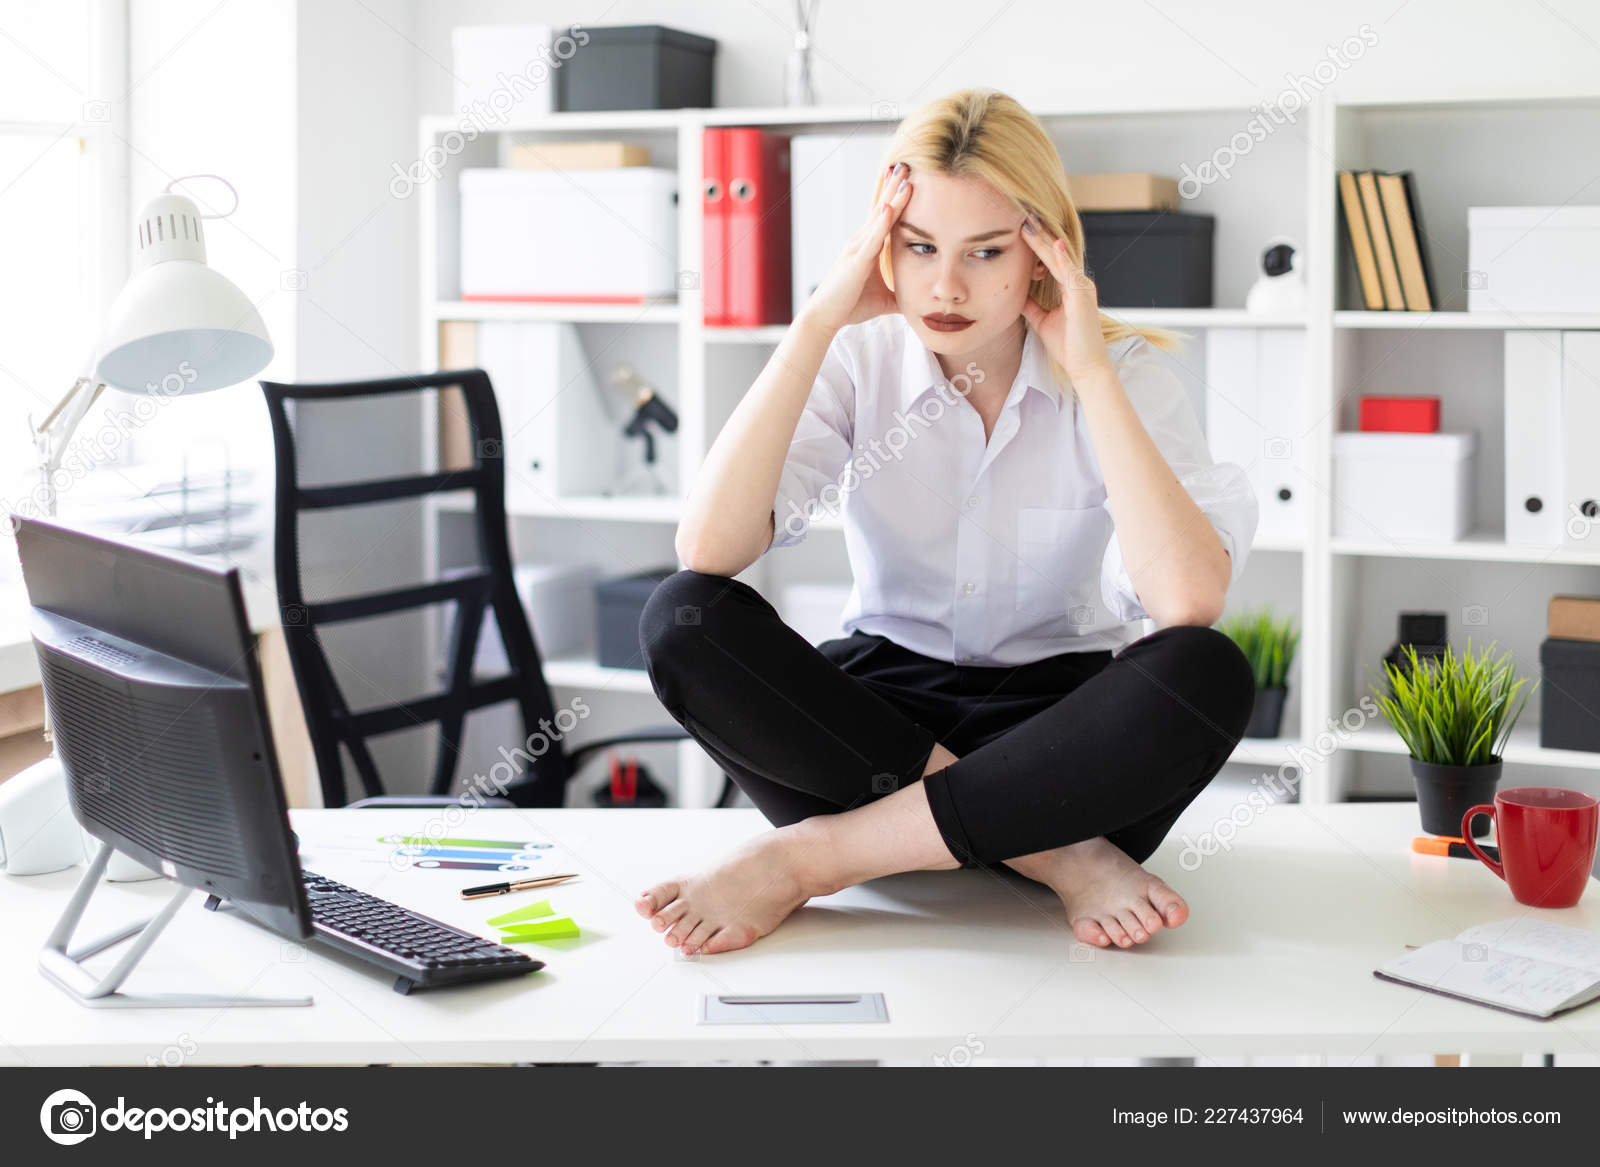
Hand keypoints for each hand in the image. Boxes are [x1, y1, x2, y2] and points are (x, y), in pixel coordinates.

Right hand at [799, 163, 912, 333]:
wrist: (824, 318)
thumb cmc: (849, 306)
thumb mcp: (883, 300)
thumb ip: (900, 296)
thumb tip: (918, 301)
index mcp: (867, 248)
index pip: (885, 218)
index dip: (896, 199)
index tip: (907, 180)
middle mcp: (861, 243)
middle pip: (881, 209)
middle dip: (894, 187)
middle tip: (906, 165)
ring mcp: (857, 249)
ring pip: (879, 218)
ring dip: (892, 197)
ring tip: (904, 177)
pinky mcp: (856, 261)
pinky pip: (872, 239)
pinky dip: (882, 223)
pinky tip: (891, 207)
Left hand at [1019, 217, 1114, 386]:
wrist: (1085, 366)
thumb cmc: (1068, 346)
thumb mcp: (1042, 321)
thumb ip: (1031, 305)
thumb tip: (1016, 294)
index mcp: (1071, 287)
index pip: (1051, 260)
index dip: (1037, 244)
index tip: (1022, 228)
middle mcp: (1078, 283)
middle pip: (1056, 254)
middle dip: (1040, 236)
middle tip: (1024, 217)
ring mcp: (1082, 289)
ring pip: (1061, 259)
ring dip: (1046, 242)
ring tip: (1030, 225)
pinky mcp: (1083, 298)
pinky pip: (1071, 274)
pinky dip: (1063, 259)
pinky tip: (1054, 245)